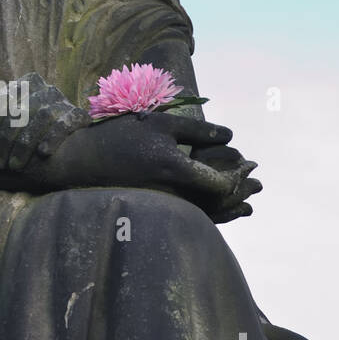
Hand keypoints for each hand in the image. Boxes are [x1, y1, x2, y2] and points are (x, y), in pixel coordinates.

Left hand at [0, 72, 89, 171]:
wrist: (63, 137)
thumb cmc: (26, 127)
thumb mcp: (9, 116)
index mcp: (26, 83)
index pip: (3, 100)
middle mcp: (45, 89)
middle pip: (21, 111)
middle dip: (6, 141)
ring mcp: (62, 101)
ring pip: (41, 118)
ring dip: (25, 144)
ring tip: (14, 166)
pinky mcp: (78, 115)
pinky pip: (65, 124)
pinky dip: (53, 137)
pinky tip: (42, 153)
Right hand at [85, 111, 258, 216]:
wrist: (80, 161)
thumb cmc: (120, 135)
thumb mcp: (159, 123)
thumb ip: (196, 130)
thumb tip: (230, 136)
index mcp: (174, 168)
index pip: (219, 182)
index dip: (238, 176)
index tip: (250, 165)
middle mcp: (171, 193)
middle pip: (217, 202)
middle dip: (241, 192)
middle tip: (258, 182)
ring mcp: (163, 205)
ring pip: (206, 213)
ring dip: (230, 207)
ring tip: (250, 202)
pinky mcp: (156, 210)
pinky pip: (190, 216)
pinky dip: (211, 214)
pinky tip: (222, 210)